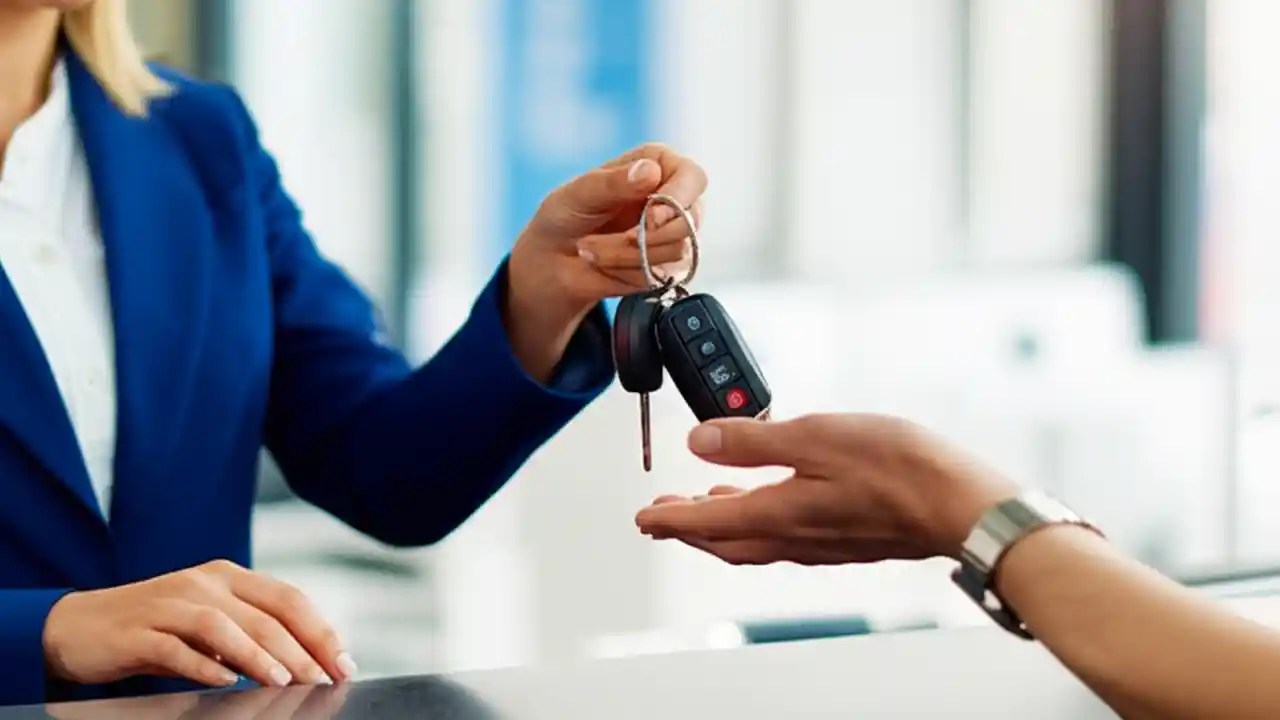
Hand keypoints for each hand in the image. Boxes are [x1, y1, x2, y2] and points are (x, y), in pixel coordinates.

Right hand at [42, 560, 354, 688]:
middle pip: (263, 613)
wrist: (78, 626)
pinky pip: (174, 647)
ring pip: (223, 625)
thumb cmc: (156, 628)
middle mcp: (204, 582)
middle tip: (322, 680)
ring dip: (256, 654)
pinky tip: (222, 682)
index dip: (320, 631)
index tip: (344, 664)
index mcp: (229, 576)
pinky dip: (201, 664)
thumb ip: (251, 632)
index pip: (288, 598)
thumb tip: (306, 662)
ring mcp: (169, 603)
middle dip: (299, 649)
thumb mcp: (210, 622)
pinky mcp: (138, 630)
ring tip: (282, 681)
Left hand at [506, 143, 707, 380]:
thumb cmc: (565, 216)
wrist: (552, 261)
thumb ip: (613, 182)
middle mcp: (672, 198)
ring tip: (592, 250)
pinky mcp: (667, 268)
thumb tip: (649, 171)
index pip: (693, 177)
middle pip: (690, 221)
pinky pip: (661, 276)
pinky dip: (627, 273)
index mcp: (657, 165)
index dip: (679, 198)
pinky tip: (605, 265)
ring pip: (675, 252)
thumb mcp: (579, 193)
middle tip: (614, 237)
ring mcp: (672, 235)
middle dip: (646, 236)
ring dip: (627, 255)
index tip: (650, 216)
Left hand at [634, 414, 1019, 565]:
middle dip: (688, 525)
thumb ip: (753, 440)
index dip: (668, 520)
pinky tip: (767, 501)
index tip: (642, 517)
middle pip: (724, 539)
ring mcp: (820, 543)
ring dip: (721, 524)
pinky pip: (783, 536)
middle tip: (662, 513)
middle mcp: (793, 537)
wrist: (960, 505)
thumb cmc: (898, 469)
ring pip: (753, 540)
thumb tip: (699, 441)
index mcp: (778, 514)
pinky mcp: (844, 539)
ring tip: (704, 504)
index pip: (705, 523)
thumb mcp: (815, 436)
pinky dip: (758, 521)